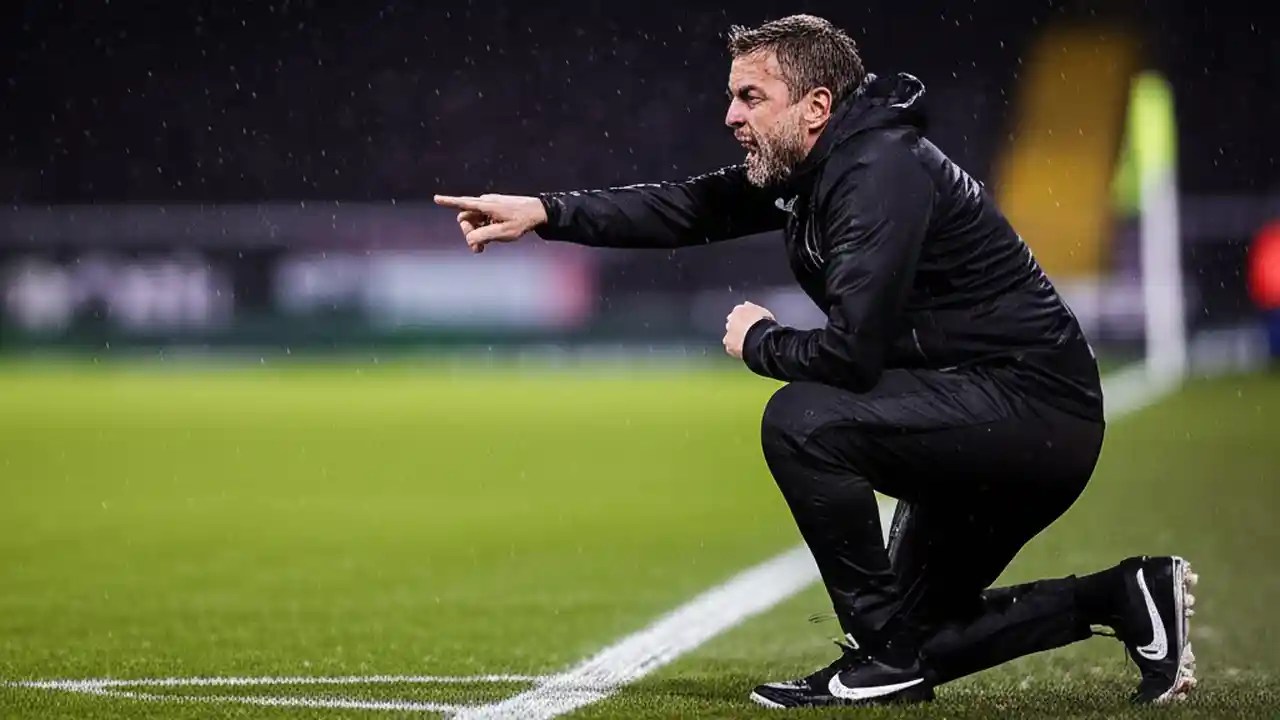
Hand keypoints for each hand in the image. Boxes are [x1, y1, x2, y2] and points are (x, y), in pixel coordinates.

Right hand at [433, 193, 547, 252]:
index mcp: (486, 205)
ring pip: (473, 221)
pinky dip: (482, 230)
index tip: (436, 199)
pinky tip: (492, 237)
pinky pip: (481, 220)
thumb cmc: (522, 221)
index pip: (463, 203)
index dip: (448, 202)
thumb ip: (484, 236)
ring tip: (484, 247)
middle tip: (478, 249)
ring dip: (475, 234)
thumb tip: (469, 239)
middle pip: (465, 218)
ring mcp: (489, 205)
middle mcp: (485, 202)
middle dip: (468, 234)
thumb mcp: (503, 233)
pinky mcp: (494, 210)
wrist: (538, 212)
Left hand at [723, 301, 774, 358]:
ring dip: (736, 338)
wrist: (759, 337)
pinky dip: (736, 349)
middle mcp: (730, 319)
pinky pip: (731, 347)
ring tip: (746, 343)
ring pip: (730, 335)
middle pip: (732, 323)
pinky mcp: (728, 344)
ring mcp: (728, 332)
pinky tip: (744, 350)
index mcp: (739, 309)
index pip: (738, 312)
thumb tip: (747, 305)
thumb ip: (752, 308)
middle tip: (747, 333)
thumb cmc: (764, 323)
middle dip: (737, 327)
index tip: (749, 323)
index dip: (744, 318)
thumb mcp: (762, 311)